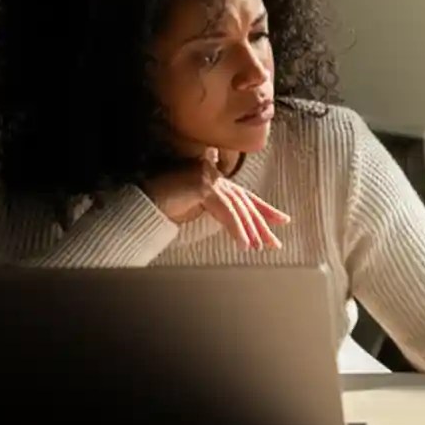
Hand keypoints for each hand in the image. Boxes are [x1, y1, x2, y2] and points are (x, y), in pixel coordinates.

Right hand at [141, 148, 289, 249]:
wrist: (141, 199)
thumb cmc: (163, 203)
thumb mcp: (193, 209)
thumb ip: (213, 210)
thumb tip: (234, 226)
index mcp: (215, 182)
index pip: (245, 197)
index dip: (265, 209)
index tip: (283, 220)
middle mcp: (215, 177)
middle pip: (245, 203)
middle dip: (262, 224)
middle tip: (275, 243)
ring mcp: (208, 177)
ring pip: (237, 207)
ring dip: (248, 230)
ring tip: (257, 248)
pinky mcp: (202, 185)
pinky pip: (225, 210)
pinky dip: (236, 228)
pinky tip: (244, 243)